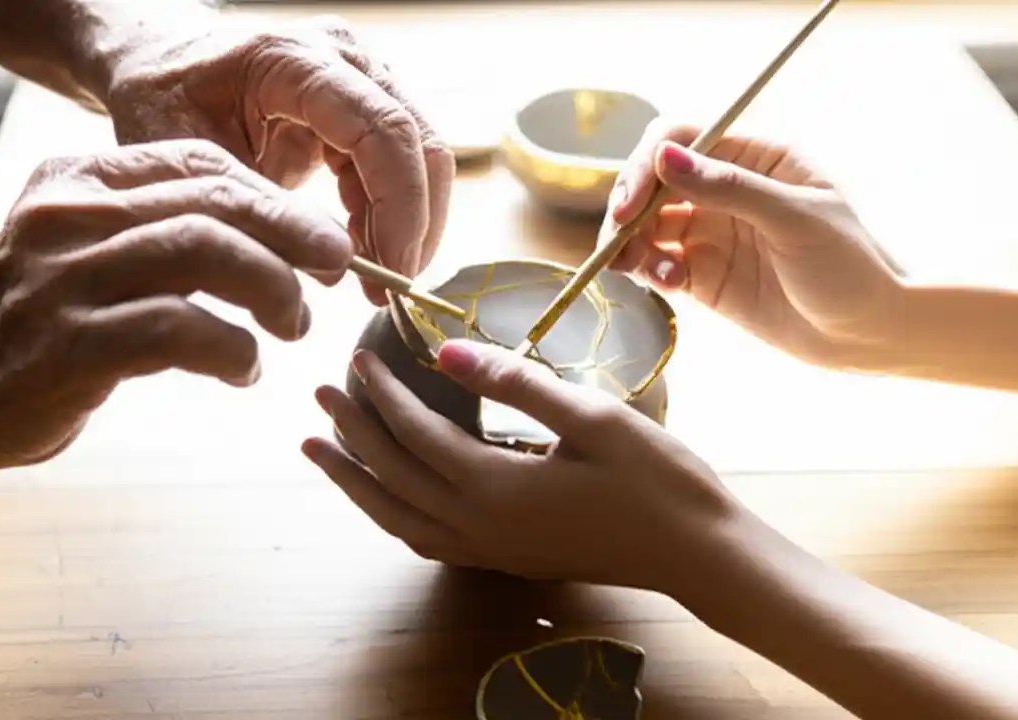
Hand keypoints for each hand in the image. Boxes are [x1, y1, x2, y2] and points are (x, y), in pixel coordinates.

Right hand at [0, 139, 351, 473]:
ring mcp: (61, 278)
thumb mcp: (97, 253)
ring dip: (272, 289)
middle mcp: (65, 216)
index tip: (320, 237)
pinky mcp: (67, 346)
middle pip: (213, 202)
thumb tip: (290, 238)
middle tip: (334, 271)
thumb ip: (169, 230)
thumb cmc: (51, 323)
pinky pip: (178, 330)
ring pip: (202, 252)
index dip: (277, 201)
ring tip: (294, 324)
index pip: (201, 165)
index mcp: (78, 180)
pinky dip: (232, 348)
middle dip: (293, 235)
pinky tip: (245, 368)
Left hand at [103, 13, 454, 303]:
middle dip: (414, 224)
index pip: (381, 131)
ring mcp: (361, 78)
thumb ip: (258, 212)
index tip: (392, 274)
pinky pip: (399, 164)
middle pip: (417, 143)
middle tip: (392, 291)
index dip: (399, 207)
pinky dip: (391, 214)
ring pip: (420, 156)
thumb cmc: (162, 101)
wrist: (161, 63)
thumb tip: (335, 270)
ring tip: (378, 281)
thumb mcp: (188, 161)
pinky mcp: (364, 105)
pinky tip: (365, 254)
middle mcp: (343, 57)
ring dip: (408, 223)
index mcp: (294, 59)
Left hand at [302, 340, 747, 603]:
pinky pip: (426, 539)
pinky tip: (388, 496)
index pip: (417, 436)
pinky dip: (392, 514)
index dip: (383, 395)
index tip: (358, 358)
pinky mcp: (507, 559)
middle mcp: (479, 528)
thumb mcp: (594, 417)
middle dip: (351, 434)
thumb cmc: (657, 480)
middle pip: (393, 478)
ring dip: (356, 483)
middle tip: (318, 395)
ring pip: (398, 519)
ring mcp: (491, 552)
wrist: (698, 552)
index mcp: (496, 489)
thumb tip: (445, 352)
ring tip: (322, 453)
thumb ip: (516, 384)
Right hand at [608, 123, 903, 367]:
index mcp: (755, 158)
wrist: (869, 333)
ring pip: (648, 225)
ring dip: (629, 242)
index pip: (683, 140)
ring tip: (631, 266)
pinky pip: (658, 264)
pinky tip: (664, 283)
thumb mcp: (795, 219)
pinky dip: (647, 270)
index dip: (648, 164)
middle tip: (616, 239)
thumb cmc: (849, 265)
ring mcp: (713, 233)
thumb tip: (665, 156)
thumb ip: (729, 188)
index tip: (631, 201)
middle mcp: (727, 190)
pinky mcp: (703, 276)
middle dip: (627, 206)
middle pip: (654, 182)